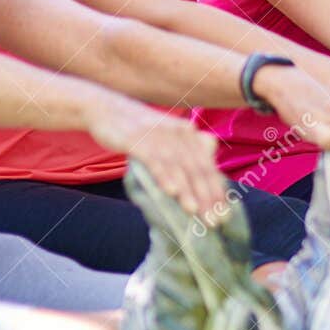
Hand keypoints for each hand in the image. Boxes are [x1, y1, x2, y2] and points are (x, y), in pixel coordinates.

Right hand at [87, 102, 227, 216]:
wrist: (105, 109)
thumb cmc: (138, 131)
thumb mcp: (166, 136)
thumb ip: (184, 153)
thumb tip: (200, 180)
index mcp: (189, 133)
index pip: (208, 166)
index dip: (217, 190)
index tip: (224, 212)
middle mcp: (180, 133)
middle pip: (197, 169)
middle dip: (207, 197)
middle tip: (214, 220)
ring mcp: (160, 135)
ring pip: (178, 168)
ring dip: (188, 191)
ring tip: (196, 212)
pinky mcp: (138, 139)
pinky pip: (155, 161)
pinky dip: (164, 177)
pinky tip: (172, 192)